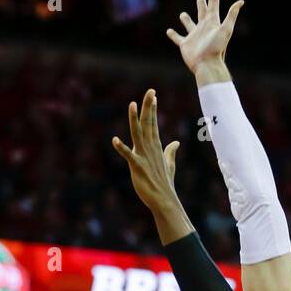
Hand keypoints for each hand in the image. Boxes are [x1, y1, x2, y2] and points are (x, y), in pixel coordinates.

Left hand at [113, 90, 179, 213]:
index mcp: (156, 146)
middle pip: (148, 124)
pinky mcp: (137, 167)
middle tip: (150, 91)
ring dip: (134, 119)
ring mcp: (144, 156)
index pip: (154, 124)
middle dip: (148, 107)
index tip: (153, 95)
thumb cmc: (165, 183)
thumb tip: (176, 143)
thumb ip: (170, 152)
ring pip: (138, 134)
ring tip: (132, 104)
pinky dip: (122, 148)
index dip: (152, 109)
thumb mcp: (169, 164)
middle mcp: (150, 148)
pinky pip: (128, 155)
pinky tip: (114, 140)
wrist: (164, 200)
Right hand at [166, 0, 243, 74]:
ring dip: (186, 19)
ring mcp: (194, 36)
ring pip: (189, 24)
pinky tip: (168, 31)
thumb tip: (241, 2)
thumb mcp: (226, 29)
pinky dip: (173, 35)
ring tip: (182, 14)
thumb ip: (232, 15)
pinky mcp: (185, 44)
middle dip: (201, 5)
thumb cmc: (217, 48)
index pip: (213, 5)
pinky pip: (178, 38)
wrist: (207, 65)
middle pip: (202, 13)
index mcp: (212, 23)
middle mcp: (203, 28)